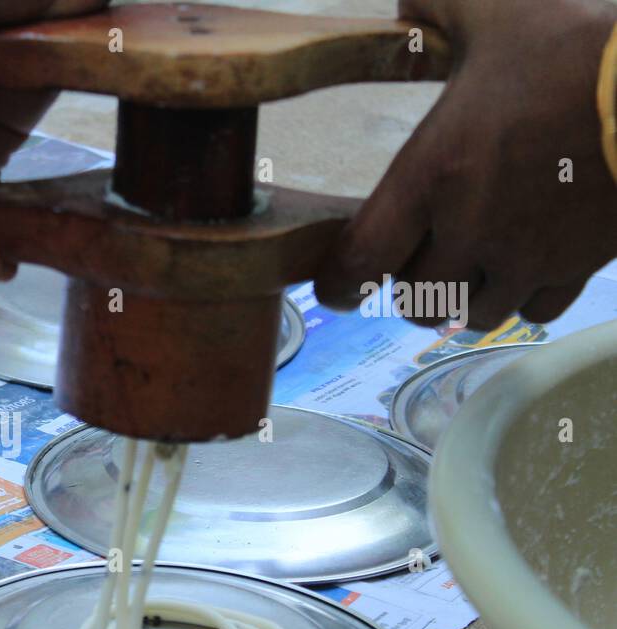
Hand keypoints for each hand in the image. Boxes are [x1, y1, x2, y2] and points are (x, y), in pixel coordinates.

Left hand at [315, 0, 616, 328]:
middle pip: (416, 299)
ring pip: (473, 313)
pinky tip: (524, 264)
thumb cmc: (579, 41)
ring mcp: (529, 253)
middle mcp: (472, 228)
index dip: (337, 283)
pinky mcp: (581, 264)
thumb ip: (436, 10)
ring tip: (470, 262)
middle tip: (417, 254)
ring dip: (463, 294)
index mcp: (434, 173)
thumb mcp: (495, 6)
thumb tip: (407, 9)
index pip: (360, 262)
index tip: (333, 285)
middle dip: (409, 282)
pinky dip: (522, 296)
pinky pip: (535, 311)